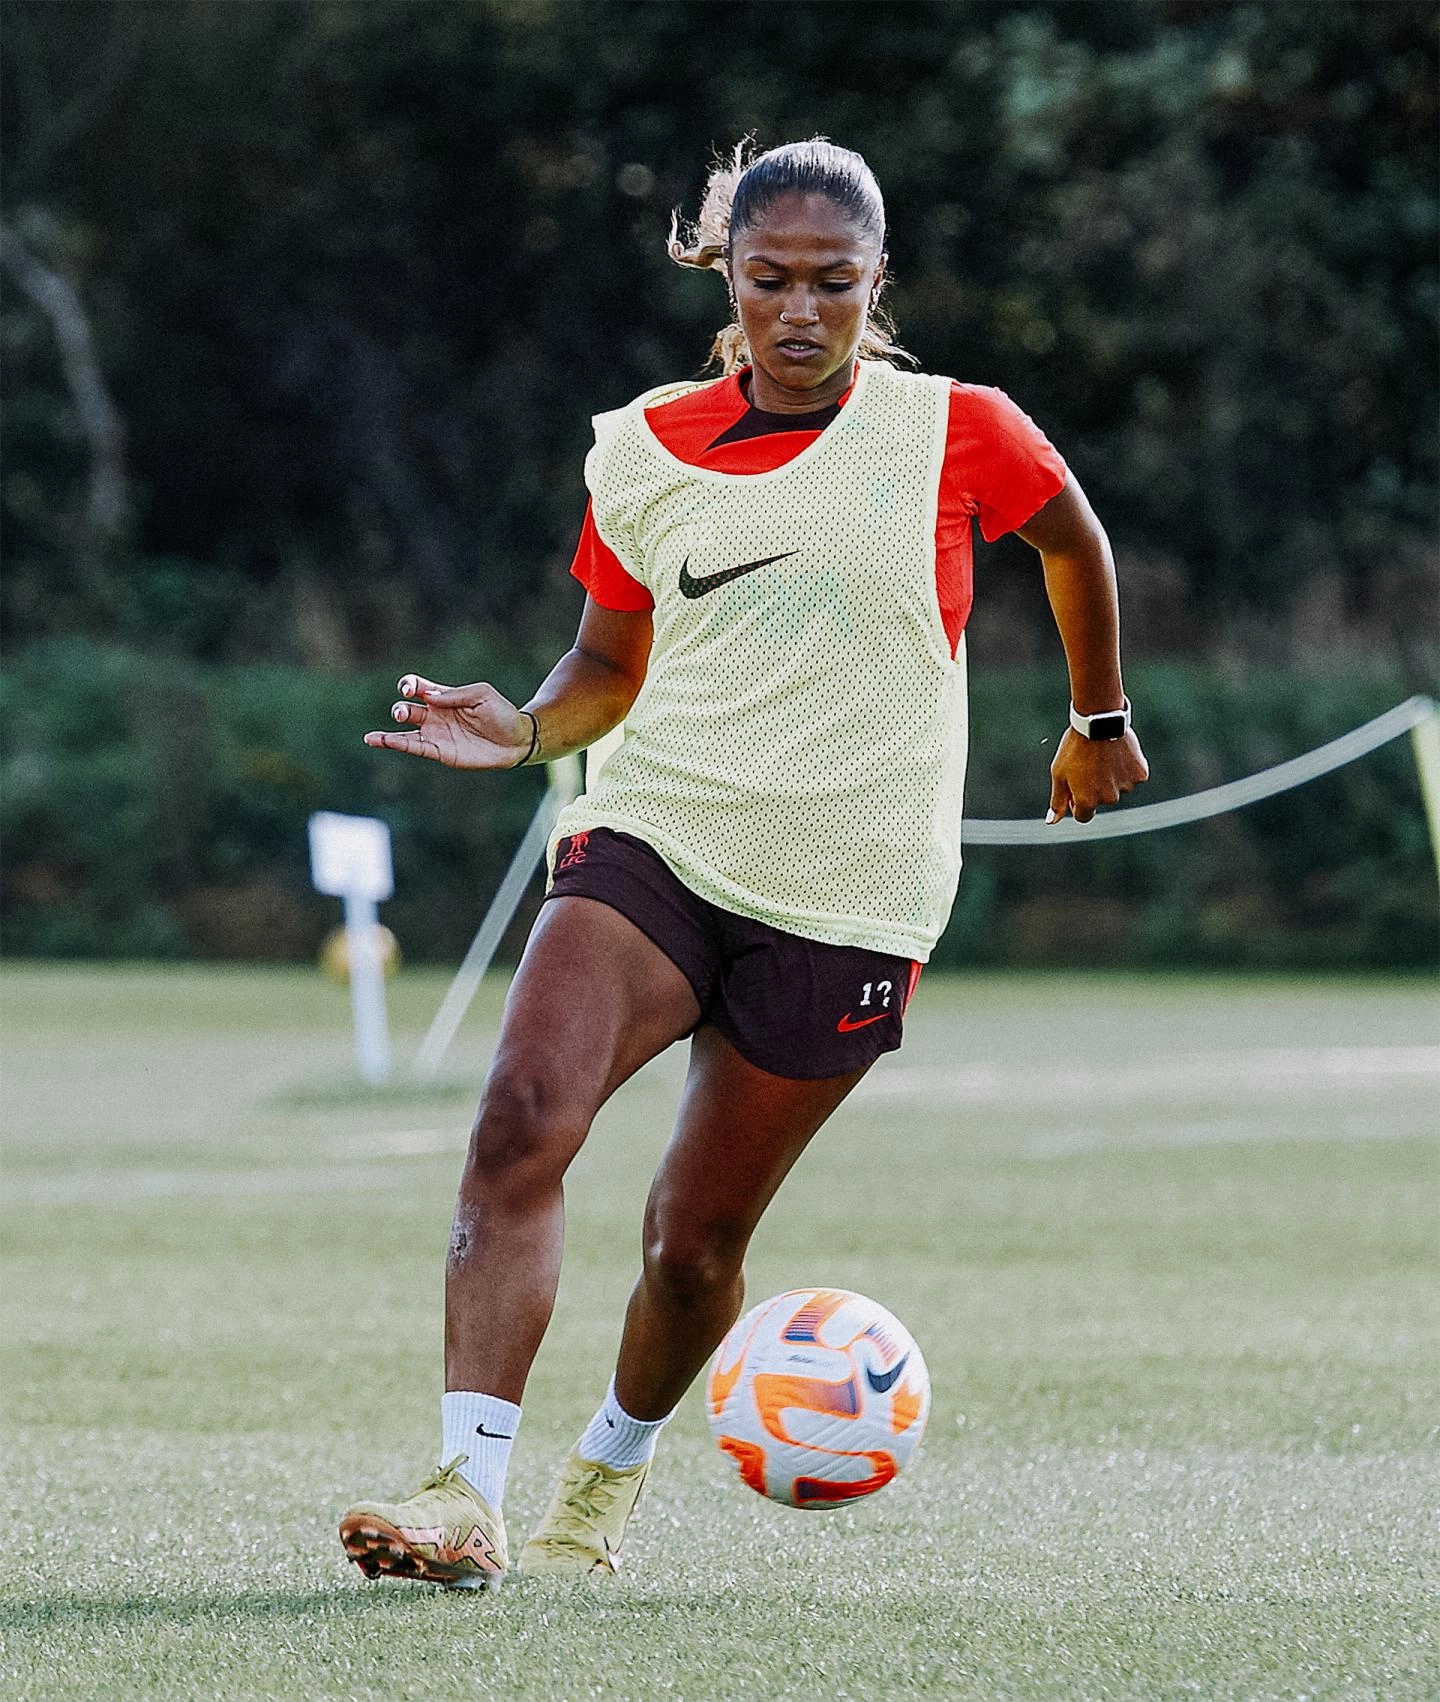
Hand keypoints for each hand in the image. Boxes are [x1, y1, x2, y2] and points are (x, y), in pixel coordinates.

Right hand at [364, 675, 534, 769]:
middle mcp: (435, 714)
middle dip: (401, 709)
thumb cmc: (501, 713)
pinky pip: (415, 747)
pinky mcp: (440, 752)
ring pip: (404, 732)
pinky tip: (380, 742)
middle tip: (404, 712)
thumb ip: (455, 694)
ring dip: (388, 734)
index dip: (409, 686)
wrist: (515, 740)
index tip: (411, 690)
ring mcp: (436, 734)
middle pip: (407, 709)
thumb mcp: (481, 694)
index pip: (417, 688)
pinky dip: (396, 745)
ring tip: (372, 738)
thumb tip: (429, 697)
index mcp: (443, 696)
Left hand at [1047, 727, 1147, 823]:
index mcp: (1087, 801)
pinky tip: (1117, 753)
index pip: (1083, 816)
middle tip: (1089, 764)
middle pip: (1101, 800)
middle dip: (1095, 787)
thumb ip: (1057, 801)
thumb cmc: (1074, 748)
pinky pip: (1132, 776)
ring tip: (1102, 756)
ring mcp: (1127, 786)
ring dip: (1111, 777)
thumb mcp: (1059, 774)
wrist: (1098, 721)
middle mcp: (1109, 798)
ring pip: (1118, 787)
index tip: (1075, 786)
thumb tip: (1052, 822)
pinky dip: (1126, 767)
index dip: (1076, 802)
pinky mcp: (1140, 774)